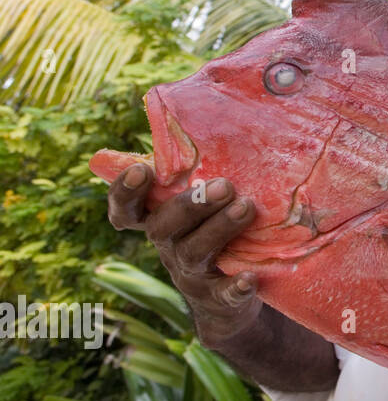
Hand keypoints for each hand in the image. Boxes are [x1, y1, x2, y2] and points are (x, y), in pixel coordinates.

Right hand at [107, 163, 261, 345]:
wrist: (229, 298)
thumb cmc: (215, 230)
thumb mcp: (201, 202)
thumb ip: (194, 168)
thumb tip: (197, 101)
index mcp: (159, 220)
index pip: (126, 209)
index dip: (125, 192)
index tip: (142, 171)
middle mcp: (168, 246)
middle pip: (163, 227)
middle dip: (190, 204)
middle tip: (222, 186)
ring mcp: (191, 274)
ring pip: (195, 251)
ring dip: (219, 229)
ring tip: (246, 207)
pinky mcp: (218, 299)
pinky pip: (223, 295)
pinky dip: (234, 286)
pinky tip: (249, 277)